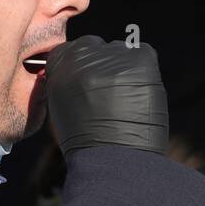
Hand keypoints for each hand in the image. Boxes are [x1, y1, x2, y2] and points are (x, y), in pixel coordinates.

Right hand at [44, 35, 167, 155]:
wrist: (112, 158)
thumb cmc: (85, 141)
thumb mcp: (61, 105)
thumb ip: (67, 81)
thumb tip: (80, 70)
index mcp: (60, 63)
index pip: (71, 49)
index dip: (83, 67)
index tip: (90, 85)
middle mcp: (85, 53)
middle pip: (97, 47)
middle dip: (104, 66)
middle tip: (111, 94)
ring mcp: (115, 55)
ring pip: (121, 51)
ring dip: (124, 69)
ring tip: (126, 100)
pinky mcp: (141, 59)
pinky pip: (144, 55)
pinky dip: (144, 73)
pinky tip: (139, 95)